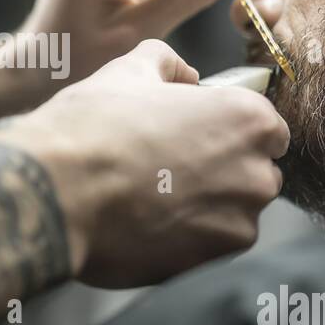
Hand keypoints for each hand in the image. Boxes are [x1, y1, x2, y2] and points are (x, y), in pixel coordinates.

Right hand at [3, 39, 289, 287]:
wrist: (56, 192)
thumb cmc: (94, 126)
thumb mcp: (129, 71)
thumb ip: (167, 63)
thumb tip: (183, 74)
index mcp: (247, 119)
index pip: (268, 129)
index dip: (232, 132)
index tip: (199, 136)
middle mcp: (256, 173)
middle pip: (257, 173)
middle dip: (225, 171)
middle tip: (172, 167)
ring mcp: (238, 222)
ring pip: (236, 213)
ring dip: (208, 207)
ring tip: (155, 196)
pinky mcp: (212, 261)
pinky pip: (212, 245)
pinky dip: (189, 237)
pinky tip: (149, 221)